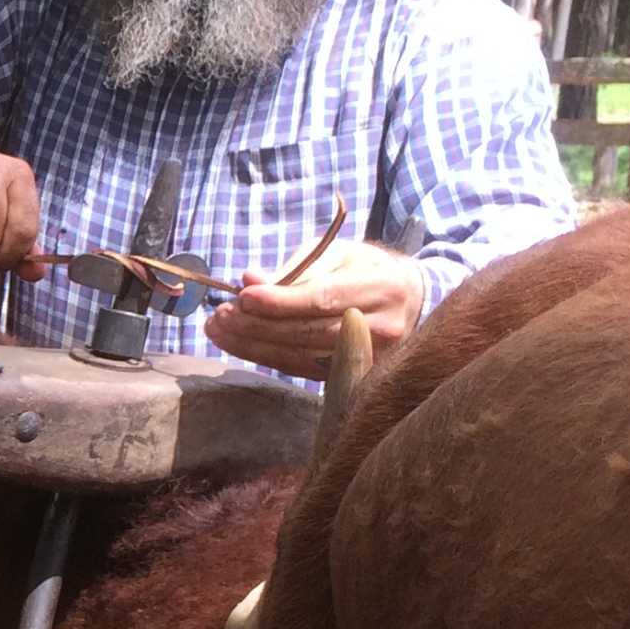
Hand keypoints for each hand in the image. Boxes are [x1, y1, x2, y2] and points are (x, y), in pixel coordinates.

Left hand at [202, 243, 425, 377]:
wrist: (410, 300)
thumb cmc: (368, 269)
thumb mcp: (338, 254)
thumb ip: (296, 267)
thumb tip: (249, 279)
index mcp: (382, 288)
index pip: (322, 299)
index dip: (280, 301)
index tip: (243, 297)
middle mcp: (381, 327)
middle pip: (308, 332)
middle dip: (258, 325)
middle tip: (220, 315)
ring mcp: (370, 356)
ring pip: (302, 355)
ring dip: (253, 344)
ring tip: (219, 329)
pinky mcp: (353, 374)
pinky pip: (303, 368)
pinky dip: (267, 356)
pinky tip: (239, 344)